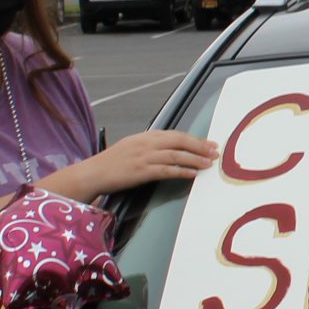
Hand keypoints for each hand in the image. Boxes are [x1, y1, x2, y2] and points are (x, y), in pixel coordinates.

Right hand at [45, 131, 220, 201]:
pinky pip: (165, 170)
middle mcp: (146, 143)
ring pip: (175, 155)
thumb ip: (149, 146)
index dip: (194, 139)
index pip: (175, 134)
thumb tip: (169, 150)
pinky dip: (181, 171)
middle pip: (178, 141)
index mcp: (145, 136)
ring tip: (209, 164)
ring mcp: (143, 157)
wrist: (92, 173)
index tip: (209, 143)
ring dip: (195, 159)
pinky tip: (192, 174)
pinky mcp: (140, 171)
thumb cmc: (112, 163)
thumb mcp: (131, 147)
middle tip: (215, 151)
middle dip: (199, 146)